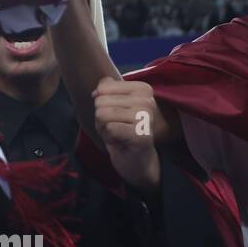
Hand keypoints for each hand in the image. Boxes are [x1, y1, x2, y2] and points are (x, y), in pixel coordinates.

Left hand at [93, 78, 161, 195]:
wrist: (138, 160)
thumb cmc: (123, 130)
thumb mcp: (112, 106)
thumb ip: (106, 90)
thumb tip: (100, 86)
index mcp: (142, 89)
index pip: (103, 88)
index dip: (102, 104)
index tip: (115, 115)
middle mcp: (147, 100)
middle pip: (100, 102)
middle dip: (101, 118)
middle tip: (116, 127)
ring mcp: (145, 117)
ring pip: (102, 114)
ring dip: (104, 128)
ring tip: (118, 134)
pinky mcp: (140, 134)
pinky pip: (109, 128)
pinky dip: (109, 137)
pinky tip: (121, 142)